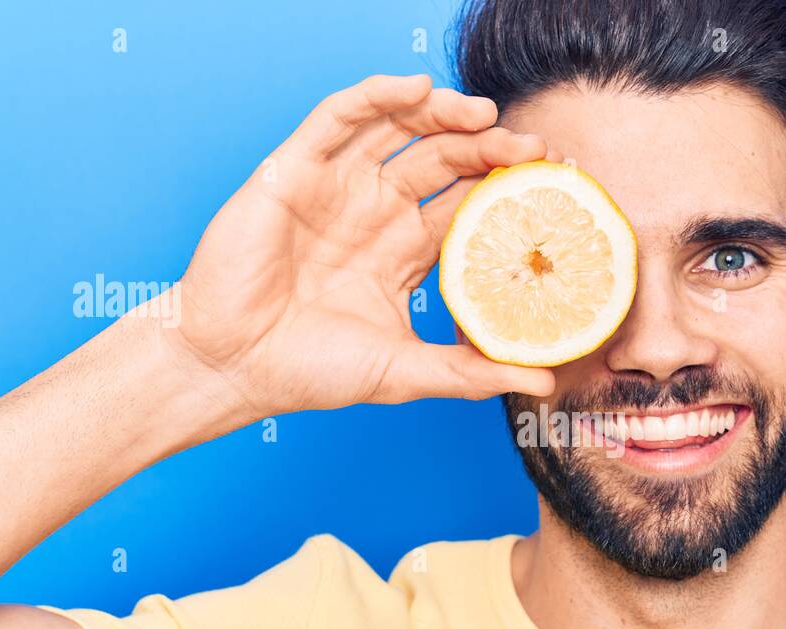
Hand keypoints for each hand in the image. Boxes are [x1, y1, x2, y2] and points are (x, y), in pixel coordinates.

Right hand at [171, 73, 555, 414]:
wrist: (232, 367)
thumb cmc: (311, 371)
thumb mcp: (405, 372)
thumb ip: (471, 372)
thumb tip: (544, 380)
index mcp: (404, 251)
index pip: (466, 205)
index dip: (506, 189)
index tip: (552, 184)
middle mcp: (375, 212)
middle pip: (443, 161)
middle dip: (488, 149)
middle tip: (531, 148)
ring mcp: (336, 187)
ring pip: (398, 130)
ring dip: (444, 114)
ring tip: (486, 115)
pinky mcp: (293, 170)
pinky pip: (339, 118)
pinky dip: (376, 97)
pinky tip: (416, 90)